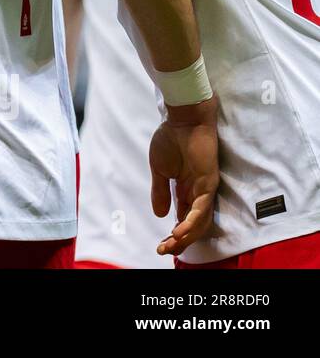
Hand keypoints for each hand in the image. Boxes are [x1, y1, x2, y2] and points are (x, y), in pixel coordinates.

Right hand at [149, 95, 218, 256]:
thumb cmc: (170, 138)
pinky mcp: (209, 182)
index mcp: (186, 189)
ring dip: (186, 235)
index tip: (160, 245)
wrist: (182, 119)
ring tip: (171, 245)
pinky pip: (201, 208)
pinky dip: (191, 222)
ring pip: (200, 221)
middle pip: (193, 224)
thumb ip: (160, 191)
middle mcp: (198, 192)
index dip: (173, 234)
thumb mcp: (159, 169)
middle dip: (180, 240)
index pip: (183, 218)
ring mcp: (205, 188)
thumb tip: (160, 214)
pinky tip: (179, 231)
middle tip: (164, 250)